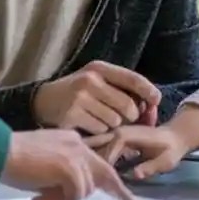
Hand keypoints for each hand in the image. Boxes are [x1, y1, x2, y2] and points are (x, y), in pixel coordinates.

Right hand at [1, 129, 134, 199]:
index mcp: (72, 140)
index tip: (124, 193)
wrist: (0, 151)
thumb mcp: (44, 161)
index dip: (110, 179)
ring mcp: (76, 157)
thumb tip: (69, 190)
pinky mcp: (70, 170)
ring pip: (85, 190)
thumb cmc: (14, 156)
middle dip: (117, 190)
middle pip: (104, 173)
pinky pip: (73, 198)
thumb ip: (62, 170)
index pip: (97, 161)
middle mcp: (78, 146)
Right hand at [33, 61, 161, 133]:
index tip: (156, 102)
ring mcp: (80, 98)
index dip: (149, 91)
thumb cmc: (78, 93)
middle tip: (122, 118)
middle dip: (130, 116)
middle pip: (128, 106)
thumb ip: (122, 89)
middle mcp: (90, 80)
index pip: (133, 78)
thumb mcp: (97, 81)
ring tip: (99, 119)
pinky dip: (99, 131)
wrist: (43, 101)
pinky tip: (88, 125)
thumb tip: (151, 106)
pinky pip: (100, 129)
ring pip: (115, 120)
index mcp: (99, 68)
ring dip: (112, 125)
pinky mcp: (72, 115)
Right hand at [84, 104, 198, 179]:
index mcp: (126, 136)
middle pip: (96, 146)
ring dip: (90, 158)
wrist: (174, 137)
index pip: (107, 151)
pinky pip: (100, 148)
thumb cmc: (170, 150)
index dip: (104, 166)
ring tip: (87, 176)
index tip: (101, 182)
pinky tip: (92, 170)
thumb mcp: (165, 161)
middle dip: (90, 160)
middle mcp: (117, 132)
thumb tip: (135, 175)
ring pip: (95, 146)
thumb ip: (150, 167)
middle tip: (90, 179)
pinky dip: (95, 157)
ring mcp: (114, 134)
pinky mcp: (114, 139)